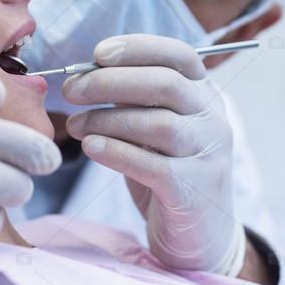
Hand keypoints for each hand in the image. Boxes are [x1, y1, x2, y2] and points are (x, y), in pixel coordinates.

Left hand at [63, 35, 244, 274]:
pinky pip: (153, 166)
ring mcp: (208, 156)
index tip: (98, 53)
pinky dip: (117, 153)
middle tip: (71, 90)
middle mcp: (213, 120)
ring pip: (159, 124)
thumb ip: (133, 100)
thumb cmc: (168, 171)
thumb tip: (85, 73)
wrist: (198, 236)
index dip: (139, 48)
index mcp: (204, 95)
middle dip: (111, 82)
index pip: (179, 56)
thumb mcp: (155, 128)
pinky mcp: (193, 191)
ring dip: (107, 120)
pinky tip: (90, 148)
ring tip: (74, 125)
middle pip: (166, 85)